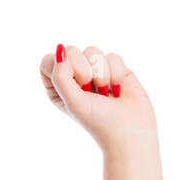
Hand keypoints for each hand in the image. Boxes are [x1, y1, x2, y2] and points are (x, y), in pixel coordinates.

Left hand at [40, 43, 156, 151]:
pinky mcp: (114, 67)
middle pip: (71, 50)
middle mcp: (74, 76)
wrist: (130, 131)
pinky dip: (116, 74)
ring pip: (93, 50)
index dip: (61, 68)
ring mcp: (94, 70)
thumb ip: (61, 76)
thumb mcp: (72, 101)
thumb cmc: (98, 121)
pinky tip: (118, 90)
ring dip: (102, 75)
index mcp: (57, 87)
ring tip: (105, 93)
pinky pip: (112, 56)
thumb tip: (60, 49)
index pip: (48, 61)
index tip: (73, 85)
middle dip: (84, 71)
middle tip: (90, 92)